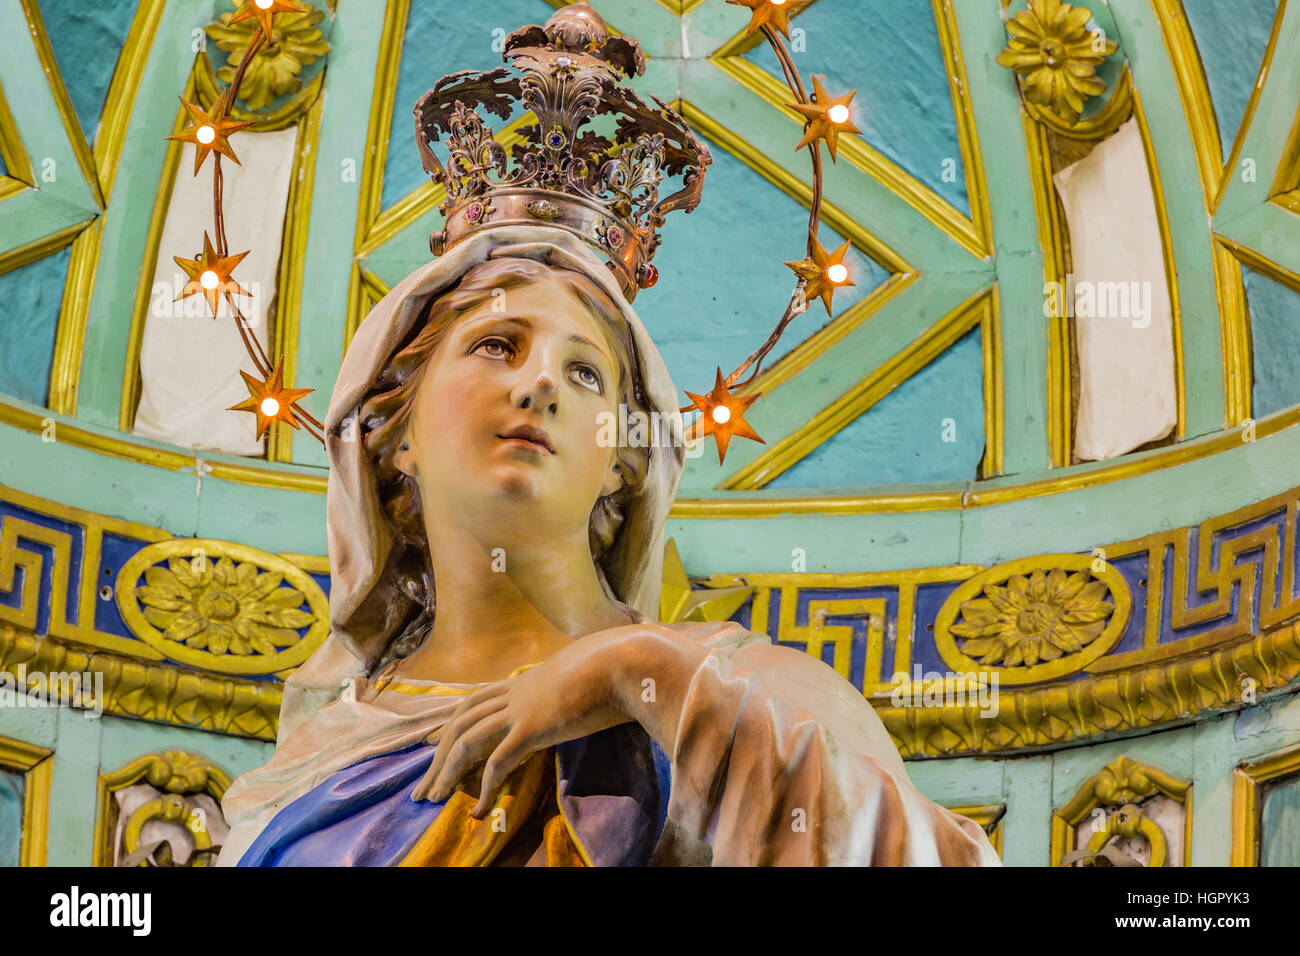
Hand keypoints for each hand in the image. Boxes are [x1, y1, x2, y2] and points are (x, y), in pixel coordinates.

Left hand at [410, 628, 632, 816]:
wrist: (624, 660)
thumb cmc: (615, 666)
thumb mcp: (583, 675)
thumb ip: (572, 687)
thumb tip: (583, 696)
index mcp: (525, 682)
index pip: (475, 701)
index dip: (451, 723)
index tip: (433, 745)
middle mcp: (515, 694)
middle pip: (461, 721)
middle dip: (437, 756)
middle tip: (424, 788)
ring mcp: (521, 709)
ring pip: (468, 740)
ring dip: (447, 772)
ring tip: (434, 799)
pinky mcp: (534, 726)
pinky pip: (499, 761)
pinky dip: (485, 787)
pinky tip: (479, 809)